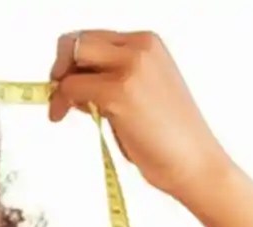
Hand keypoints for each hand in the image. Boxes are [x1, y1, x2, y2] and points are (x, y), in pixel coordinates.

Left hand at [48, 30, 231, 202]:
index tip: (67, 82)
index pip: (93, 37)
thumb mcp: (141, 91)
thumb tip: (70, 77)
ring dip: (61, 87)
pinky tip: (62, 117)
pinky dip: (61, 102)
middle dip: (61, 66)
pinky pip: (71, 88)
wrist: (194, 162)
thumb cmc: (168, 136)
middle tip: (58, 94)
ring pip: (71, 62)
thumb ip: (112, 76)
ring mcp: (131, 68)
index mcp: (148, 43)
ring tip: (67, 110)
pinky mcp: (119, 92)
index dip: (73, 60)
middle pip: (77, 41)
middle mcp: (140, 48)